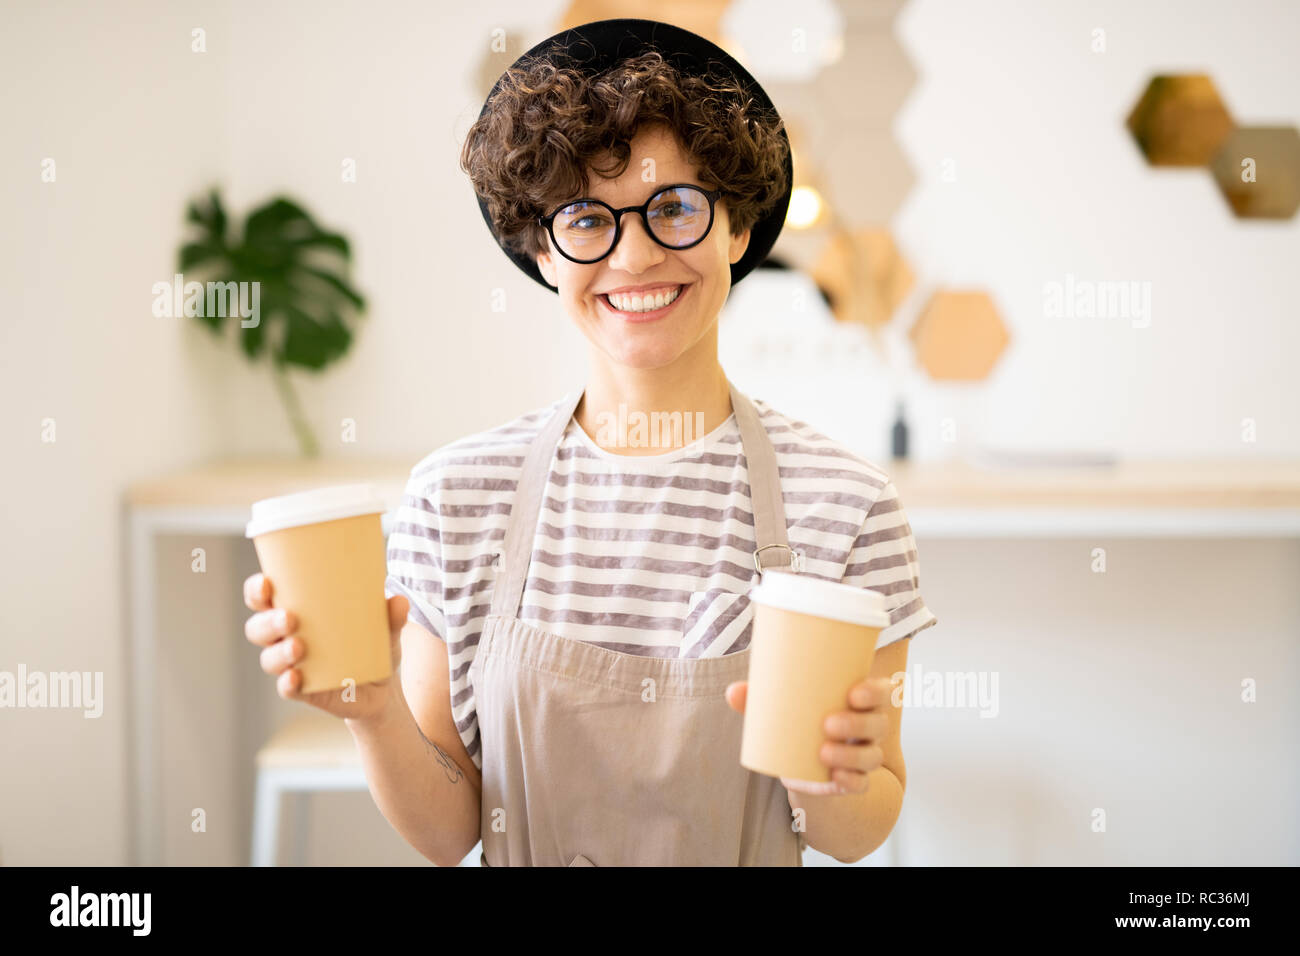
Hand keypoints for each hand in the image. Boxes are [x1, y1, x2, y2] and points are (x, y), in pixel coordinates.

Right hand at [242, 572, 407, 720]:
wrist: (382, 689)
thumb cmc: (373, 645)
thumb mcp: (386, 629)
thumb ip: (392, 616)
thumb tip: (400, 601)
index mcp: (296, 612)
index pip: (263, 598)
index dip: (256, 590)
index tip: (266, 582)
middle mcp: (285, 639)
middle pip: (258, 628)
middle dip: (267, 622)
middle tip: (289, 617)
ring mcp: (292, 666)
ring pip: (269, 659)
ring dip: (279, 652)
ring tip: (299, 646)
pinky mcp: (304, 691)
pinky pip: (287, 688)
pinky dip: (288, 683)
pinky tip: (295, 678)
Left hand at [725, 678, 890, 795]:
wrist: (800, 759)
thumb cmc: (798, 720)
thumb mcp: (782, 707)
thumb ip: (759, 699)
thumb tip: (732, 692)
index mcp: (859, 701)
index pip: (882, 691)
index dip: (875, 691)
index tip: (854, 692)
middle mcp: (868, 728)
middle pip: (877, 724)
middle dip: (857, 724)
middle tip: (828, 723)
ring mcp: (862, 755)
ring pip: (871, 756)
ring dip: (850, 755)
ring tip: (824, 752)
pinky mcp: (851, 780)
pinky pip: (860, 784)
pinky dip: (851, 781)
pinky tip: (837, 778)